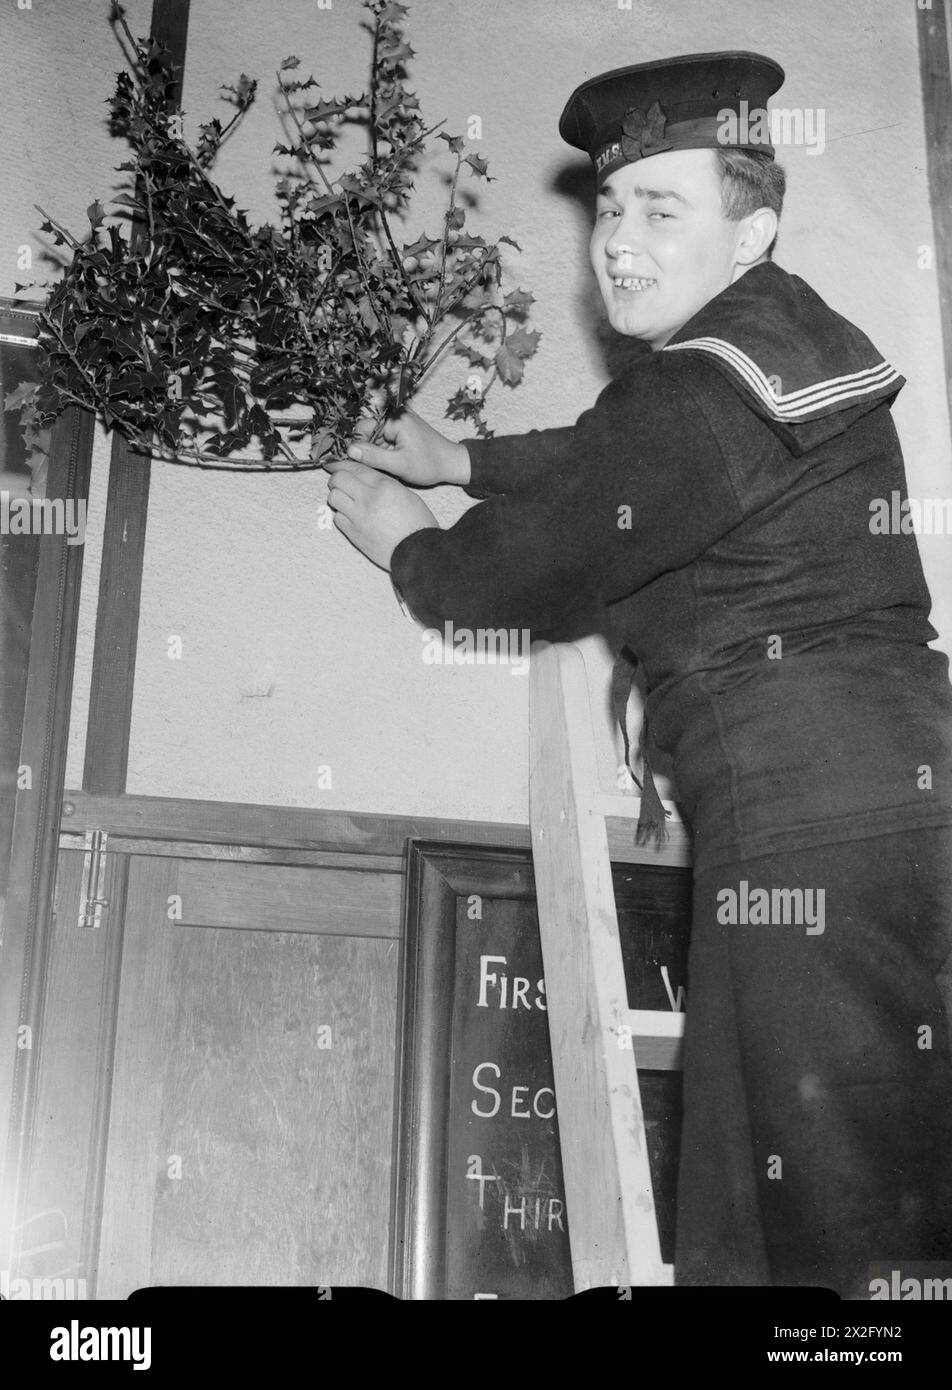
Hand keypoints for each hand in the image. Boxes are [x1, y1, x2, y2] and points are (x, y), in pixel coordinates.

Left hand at [325, 456, 438, 569]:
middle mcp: (368, 498)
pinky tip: (351, 517)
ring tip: (346, 501)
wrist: (418, 551)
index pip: (355, 467)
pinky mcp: (354, 533)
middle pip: (338, 479)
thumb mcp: (406, 494)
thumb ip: (384, 484)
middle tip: (340, 483)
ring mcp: (358, 516)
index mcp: (384, 486)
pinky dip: (342, 515)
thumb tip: (366, 480)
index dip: (341, 464)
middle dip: (336, 479)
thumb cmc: (418, 523)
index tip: (334, 465)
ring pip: (333, 498)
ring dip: (338, 497)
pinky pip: (338, 518)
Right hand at [343, 407, 470, 487]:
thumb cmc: (429, 465)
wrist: (451, 463)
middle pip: (368, 430)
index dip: (361, 446)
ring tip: (391, 462)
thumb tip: (349, 450)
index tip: (365, 461)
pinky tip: (394, 459)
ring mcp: (400, 419)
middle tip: (381, 464)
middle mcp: (397, 413)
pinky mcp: (403, 426)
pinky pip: (384, 436)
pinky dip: (385, 449)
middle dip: (370, 448)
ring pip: (375, 435)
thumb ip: (373, 457)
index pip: (363, 427)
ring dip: (378, 450)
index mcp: (395, 418)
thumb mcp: (399, 464)